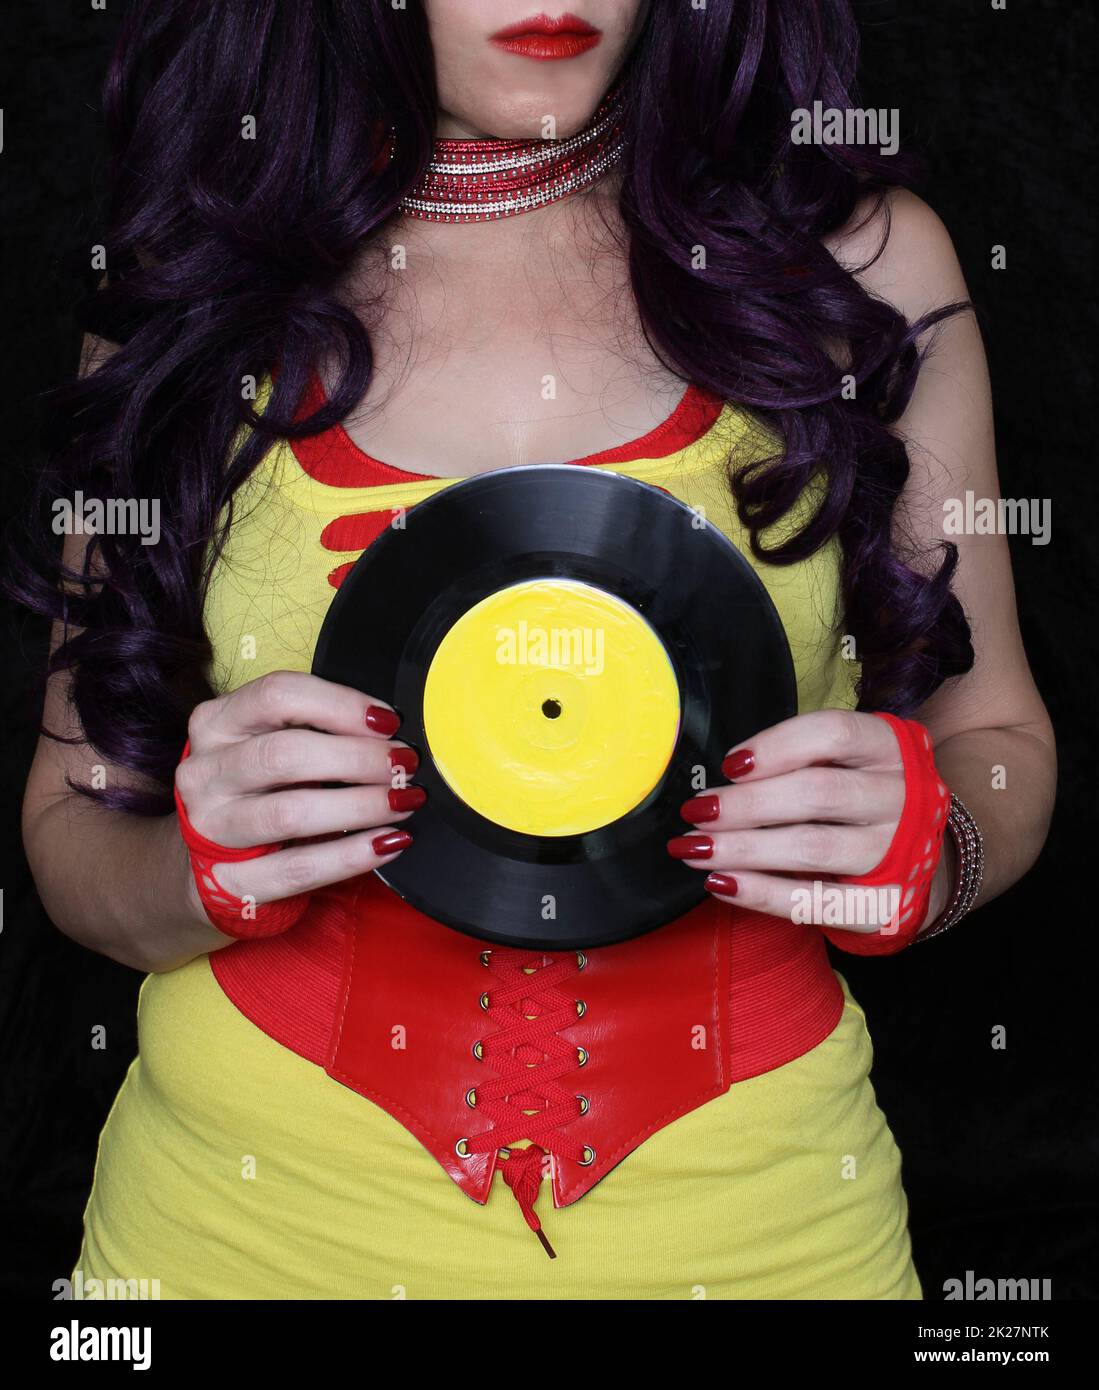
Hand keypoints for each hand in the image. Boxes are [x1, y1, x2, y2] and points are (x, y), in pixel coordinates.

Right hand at [175, 670, 422, 916]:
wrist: (213, 860)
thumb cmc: (260, 787)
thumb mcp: (271, 742)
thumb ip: (316, 728)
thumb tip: (388, 726)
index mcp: (216, 724)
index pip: (277, 696)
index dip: (340, 705)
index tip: (389, 721)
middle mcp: (205, 773)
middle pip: (285, 754)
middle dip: (358, 758)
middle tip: (404, 765)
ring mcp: (212, 830)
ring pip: (290, 813)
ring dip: (360, 805)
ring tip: (404, 800)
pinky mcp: (231, 882)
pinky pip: (298, 869)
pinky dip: (351, 855)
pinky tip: (389, 843)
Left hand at [667, 709, 948, 933]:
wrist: (924, 860)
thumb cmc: (861, 799)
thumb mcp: (847, 763)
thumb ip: (797, 763)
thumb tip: (723, 777)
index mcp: (888, 749)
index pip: (833, 734)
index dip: (776, 746)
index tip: (729, 765)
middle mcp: (901, 797)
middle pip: (817, 793)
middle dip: (746, 804)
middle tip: (697, 811)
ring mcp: (896, 852)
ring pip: (812, 847)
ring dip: (744, 849)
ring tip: (695, 848)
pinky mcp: (883, 904)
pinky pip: (814, 901)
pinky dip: (761, 893)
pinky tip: (721, 883)